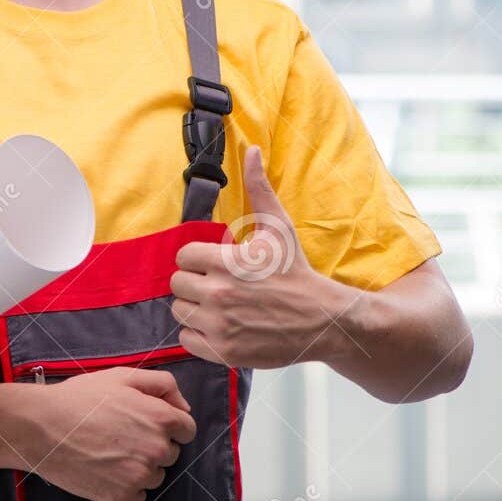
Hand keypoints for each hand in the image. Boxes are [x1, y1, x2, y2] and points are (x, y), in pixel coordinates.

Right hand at [21, 367, 197, 500]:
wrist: (40, 426)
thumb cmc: (79, 398)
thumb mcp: (122, 376)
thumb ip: (162, 384)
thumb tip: (184, 407)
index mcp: (161, 419)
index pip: (186, 429)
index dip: (167, 424)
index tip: (144, 423)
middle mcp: (157, 450)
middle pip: (170, 453)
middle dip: (151, 444)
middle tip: (119, 434)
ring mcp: (140, 476)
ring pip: (154, 476)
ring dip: (139, 467)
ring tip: (108, 451)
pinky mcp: (121, 497)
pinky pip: (137, 496)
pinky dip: (124, 486)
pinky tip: (103, 469)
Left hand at [169, 144, 358, 368]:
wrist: (323, 320)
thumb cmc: (296, 272)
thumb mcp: (278, 228)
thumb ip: (258, 189)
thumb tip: (251, 149)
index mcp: (227, 262)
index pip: (183, 257)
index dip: (196, 258)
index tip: (214, 262)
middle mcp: (219, 294)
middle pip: (177, 284)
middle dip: (194, 282)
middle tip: (217, 284)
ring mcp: (220, 325)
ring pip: (179, 311)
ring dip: (193, 307)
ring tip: (218, 304)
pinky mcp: (224, 351)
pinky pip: (187, 340)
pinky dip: (198, 334)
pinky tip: (219, 325)